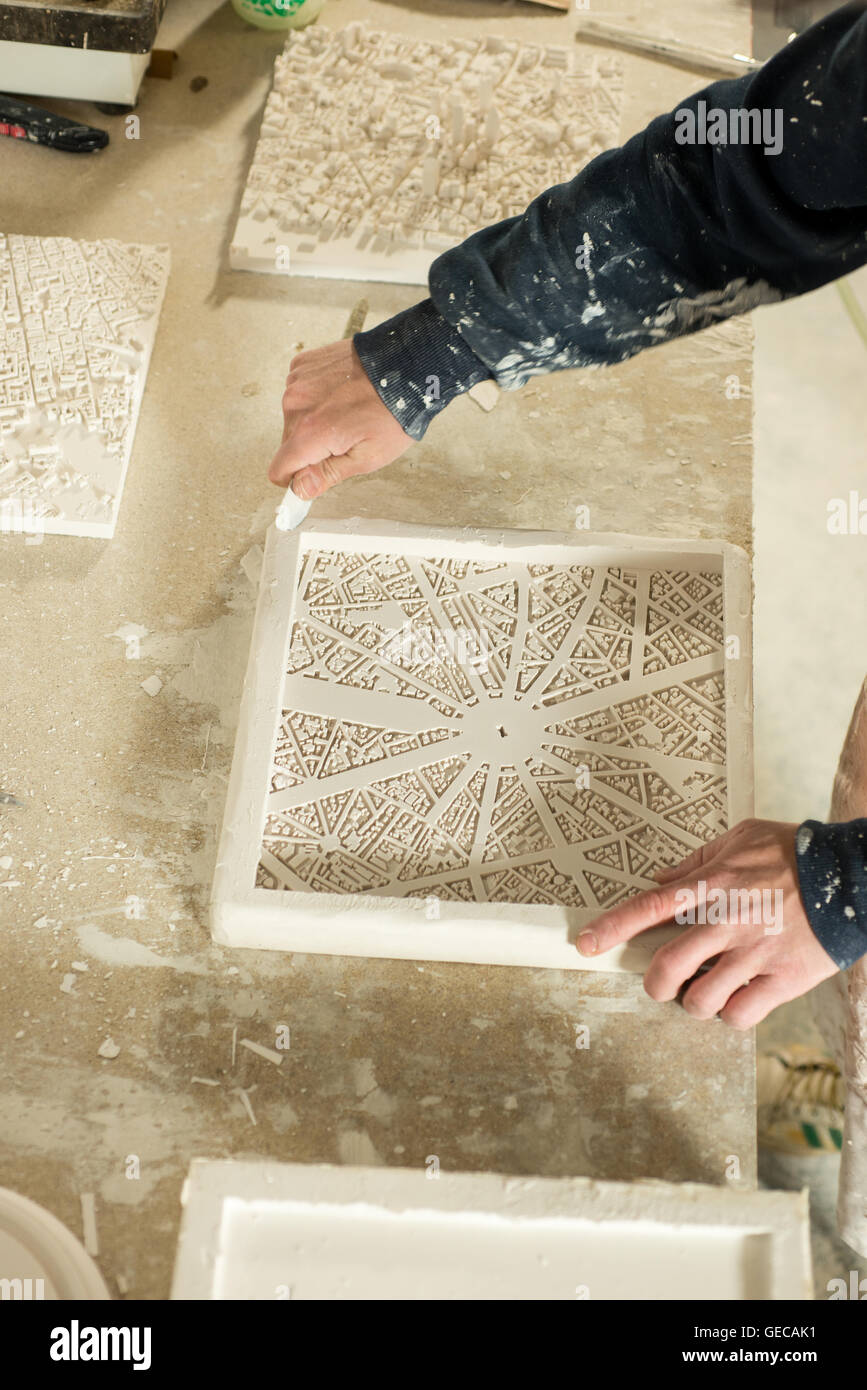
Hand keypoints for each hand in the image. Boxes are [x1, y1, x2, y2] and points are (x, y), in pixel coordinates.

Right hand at [268, 340, 414, 499]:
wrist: (404, 368)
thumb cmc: (392, 413)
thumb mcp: (367, 457)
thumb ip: (328, 474)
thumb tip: (300, 489)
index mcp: (310, 432)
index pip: (279, 469)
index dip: (295, 479)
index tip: (312, 477)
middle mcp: (296, 405)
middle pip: (289, 444)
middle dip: (311, 448)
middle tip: (344, 438)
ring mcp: (297, 381)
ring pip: (293, 418)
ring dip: (313, 421)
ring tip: (345, 412)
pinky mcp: (303, 365)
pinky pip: (299, 393)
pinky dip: (315, 397)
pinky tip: (339, 394)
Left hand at [576, 818, 838, 1027]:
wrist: (853, 877)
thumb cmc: (795, 854)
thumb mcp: (741, 838)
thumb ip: (696, 861)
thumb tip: (660, 878)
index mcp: (712, 884)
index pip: (649, 907)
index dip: (611, 928)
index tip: (585, 943)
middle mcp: (728, 921)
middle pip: (666, 969)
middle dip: (655, 983)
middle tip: (663, 982)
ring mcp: (755, 953)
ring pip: (699, 1000)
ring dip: (695, 1001)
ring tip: (707, 989)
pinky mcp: (784, 979)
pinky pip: (740, 1015)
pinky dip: (732, 1013)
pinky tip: (739, 998)